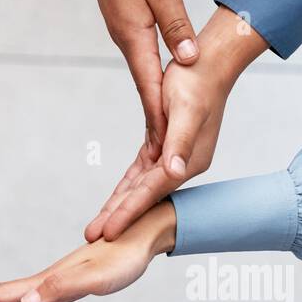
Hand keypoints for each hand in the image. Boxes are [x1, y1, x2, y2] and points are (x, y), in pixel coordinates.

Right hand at [0, 200, 176, 301]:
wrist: (144, 233)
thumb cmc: (125, 258)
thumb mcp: (95, 278)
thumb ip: (61, 288)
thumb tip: (28, 300)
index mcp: (51, 280)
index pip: (6, 292)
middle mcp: (51, 278)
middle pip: (6, 290)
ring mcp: (60, 278)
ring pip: (20, 290)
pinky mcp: (73, 279)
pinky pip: (38, 291)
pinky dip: (19, 298)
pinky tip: (21, 301)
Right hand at [80, 0, 198, 152]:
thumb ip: (176, 25)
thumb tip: (188, 60)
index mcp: (134, 34)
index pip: (150, 84)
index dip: (161, 115)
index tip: (168, 146)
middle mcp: (124, 37)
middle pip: (144, 85)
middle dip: (156, 118)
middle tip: (163, 154)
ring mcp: (122, 29)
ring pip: (143, 70)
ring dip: (154, 99)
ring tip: (165, 129)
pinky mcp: (124, 19)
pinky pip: (141, 54)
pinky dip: (151, 76)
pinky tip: (158, 85)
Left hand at [85, 7, 266, 241]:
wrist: (208, 65)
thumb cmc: (196, 83)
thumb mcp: (185, 110)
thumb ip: (179, 142)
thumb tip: (174, 171)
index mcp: (187, 160)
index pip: (151, 192)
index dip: (128, 212)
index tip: (108, 231)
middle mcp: (182, 163)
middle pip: (144, 196)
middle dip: (118, 216)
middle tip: (92, 236)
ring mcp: (175, 156)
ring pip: (140, 187)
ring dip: (120, 205)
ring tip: (100, 225)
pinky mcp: (165, 145)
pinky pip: (142, 172)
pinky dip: (128, 186)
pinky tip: (117, 198)